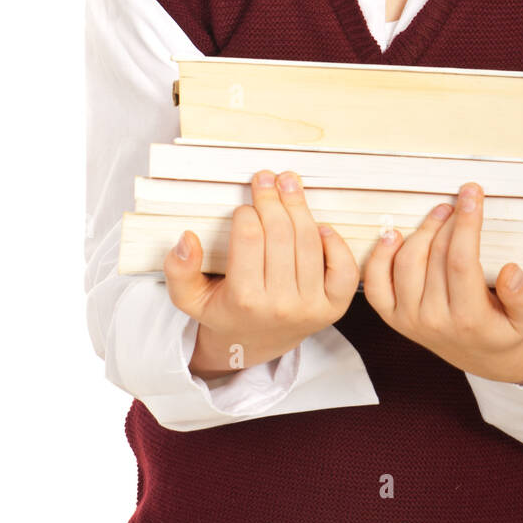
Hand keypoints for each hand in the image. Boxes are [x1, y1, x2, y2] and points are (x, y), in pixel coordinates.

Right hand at [163, 169, 359, 375]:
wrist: (255, 343)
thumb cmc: (224, 311)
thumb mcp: (190, 298)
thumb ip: (179, 270)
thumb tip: (187, 238)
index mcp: (244, 300)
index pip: (249, 238)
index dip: (246, 213)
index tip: (243, 208)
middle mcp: (281, 305)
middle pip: (281, 234)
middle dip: (272, 199)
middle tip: (266, 178)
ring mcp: (310, 307)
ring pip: (309, 242)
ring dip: (299, 206)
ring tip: (288, 184)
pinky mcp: (333, 308)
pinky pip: (343, 268)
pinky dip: (335, 242)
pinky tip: (320, 225)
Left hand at [362, 182, 522, 383]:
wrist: (479, 356)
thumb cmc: (502, 329)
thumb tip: (511, 271)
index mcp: (469, 319)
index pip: (461, 261)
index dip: (466, 223)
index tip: (473, 195)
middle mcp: (433, 320)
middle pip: (435, 255)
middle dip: (449, 219)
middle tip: (462, 198)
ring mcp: (408, 319)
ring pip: (407, 262)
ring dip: (423, 229)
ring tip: (441, 212)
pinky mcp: (392, 316)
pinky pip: (375, 283)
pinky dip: (379, 256)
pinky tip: (394, 234)